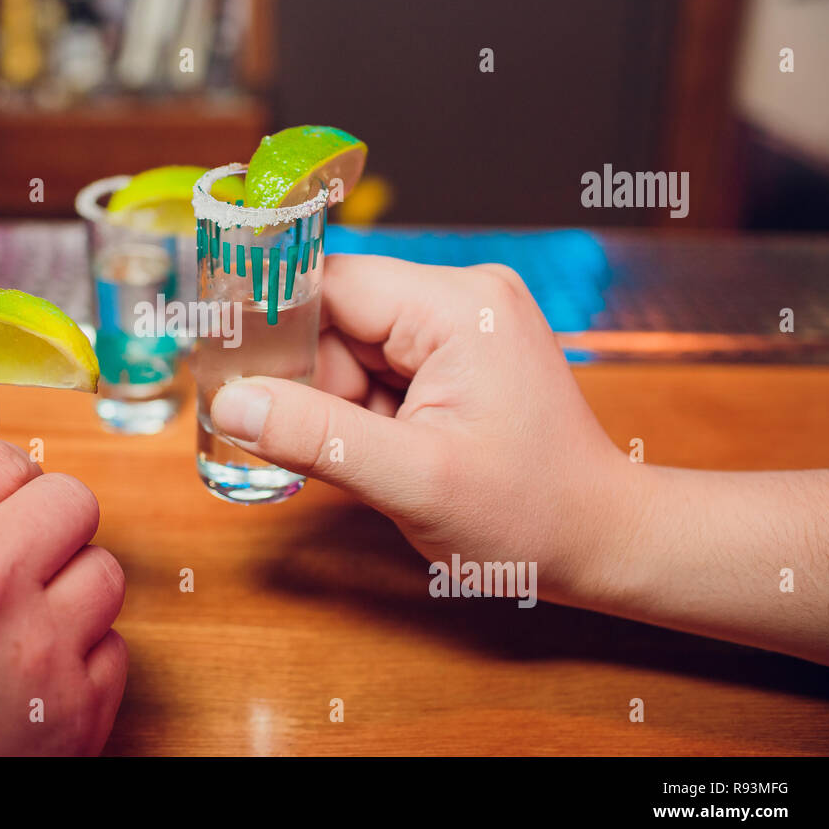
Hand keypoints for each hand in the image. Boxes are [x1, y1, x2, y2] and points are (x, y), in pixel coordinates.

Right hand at [0, 439, 127, 755]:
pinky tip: (26, 684)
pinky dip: (79, 663)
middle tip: (13, 560)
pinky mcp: (73, 717)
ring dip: (67, 592)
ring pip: (104, 573)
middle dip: (42, 526)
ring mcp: (34, 651)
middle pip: (71, 501)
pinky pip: (113, 651)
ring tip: (17, 626)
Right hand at [209, 254, 627, 603]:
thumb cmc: (531, 515)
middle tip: (309, 447)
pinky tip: (385, 455)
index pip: (332, 286)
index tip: (225, 374)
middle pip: (336, 320)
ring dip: (338, 408)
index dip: (272, 327)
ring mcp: (460, 328)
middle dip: (312, 385)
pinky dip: (361, 415)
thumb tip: (230, 404)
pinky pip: (376, 372)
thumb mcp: (413, 481)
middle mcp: (461, 299)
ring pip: (350, 351)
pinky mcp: (456, 359)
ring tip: (374, 463)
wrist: (602, 543)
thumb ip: (317, 438)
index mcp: (458, 307)